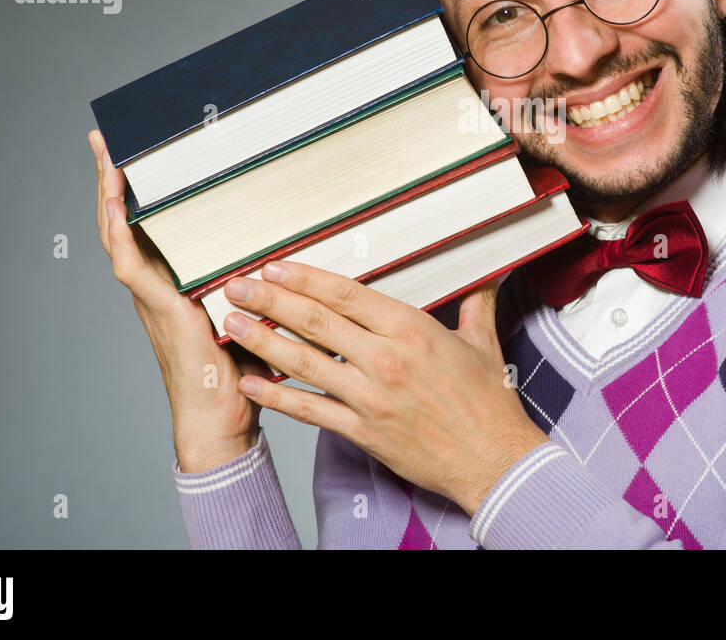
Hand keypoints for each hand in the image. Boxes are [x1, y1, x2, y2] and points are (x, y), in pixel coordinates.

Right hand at [88, 128, 262, 470]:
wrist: (224, 418)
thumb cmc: (242, 370)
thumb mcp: (253, 308)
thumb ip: (260, 276)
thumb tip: (291, 239)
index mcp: (174, 284)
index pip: (150, 228)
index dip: (140, 192)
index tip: (135, 154)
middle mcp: (156, 286)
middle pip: (126, 222)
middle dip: (114, 180)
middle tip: (106, 139)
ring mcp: (152, 297)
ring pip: (120, 236)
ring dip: (109, 195)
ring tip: (106, 156)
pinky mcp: (159, 308)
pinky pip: (130, 264)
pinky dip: (119, 232)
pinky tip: (114, 204)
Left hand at [219, 260, 550, 516]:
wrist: (493, 460)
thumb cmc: (488, 403)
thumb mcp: (482, 342)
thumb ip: (475, 301)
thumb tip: (487, 273)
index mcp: (411, 330)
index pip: (346, 294)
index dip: (305, 278)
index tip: (276, 266)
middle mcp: (384, 360)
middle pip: (315, 322)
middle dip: (269, 300)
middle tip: (237, 286)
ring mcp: (369, 397)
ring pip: (304, 362)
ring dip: (262, 341)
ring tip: (232, 324)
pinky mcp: (362, 431)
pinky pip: (309, 410)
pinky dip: (276, 397)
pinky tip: (250, 384)